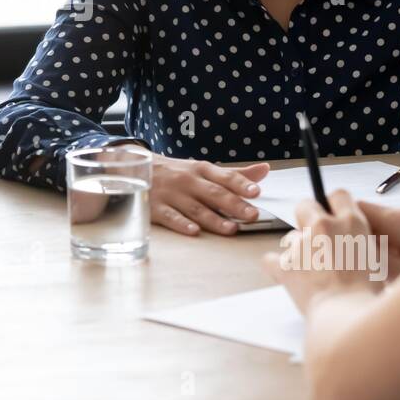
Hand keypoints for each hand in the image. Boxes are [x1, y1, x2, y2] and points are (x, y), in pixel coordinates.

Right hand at [146, 156, 269, 235]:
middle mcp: (188, 181)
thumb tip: (264, 170)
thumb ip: (233, 174)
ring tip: (231, 229)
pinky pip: (170, 217)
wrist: (134, 167)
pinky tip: (194, 231)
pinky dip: (182, 224)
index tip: (256, 191)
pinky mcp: (156, 208)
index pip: (225, 176)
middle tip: (252, 214)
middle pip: (213, 194)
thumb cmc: (176, 172)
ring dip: (214, 219)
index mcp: (201, 170)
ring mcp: (171, 194)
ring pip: (195, 208)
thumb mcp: (202, 169)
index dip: (241, 184)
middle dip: (234, 204)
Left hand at [260, 189, 378, 314]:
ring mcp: (302, 243)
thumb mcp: (375, 258)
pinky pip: (271, 259)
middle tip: (316, 239)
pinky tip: (290, 278)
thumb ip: (358, 241)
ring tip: (312, 274)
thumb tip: (350, 241)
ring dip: (298, 250)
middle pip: (306, 205)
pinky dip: (278, 268)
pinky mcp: (285, 263)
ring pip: (292, 238)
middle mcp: (324, 226)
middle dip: (307, 218)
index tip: (333, 215)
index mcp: (351, 223)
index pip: (338, 195)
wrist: (348, 313)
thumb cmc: (366, 293)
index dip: (334, 205)